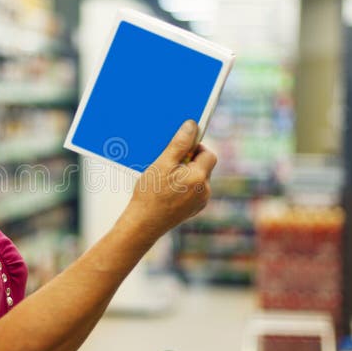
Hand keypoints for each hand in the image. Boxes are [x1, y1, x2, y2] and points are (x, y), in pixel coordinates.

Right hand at [125, 120, 216, 238]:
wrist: (143, 224)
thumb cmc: (149, 194)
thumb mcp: (162, 164)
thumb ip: (179, 144)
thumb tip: (192, 126)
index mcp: (199, 177)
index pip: (208, 153)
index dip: (195, 148)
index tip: (179, 150)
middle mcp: (204, 191)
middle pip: (203, 166)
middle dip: (188, 162)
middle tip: (168, 165)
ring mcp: (200, 202)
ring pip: (198, 179)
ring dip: (185, 174)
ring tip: (164, 180)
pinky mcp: (194, 209)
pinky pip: (193, 191)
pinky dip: (183, 186)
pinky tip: (167, 191)